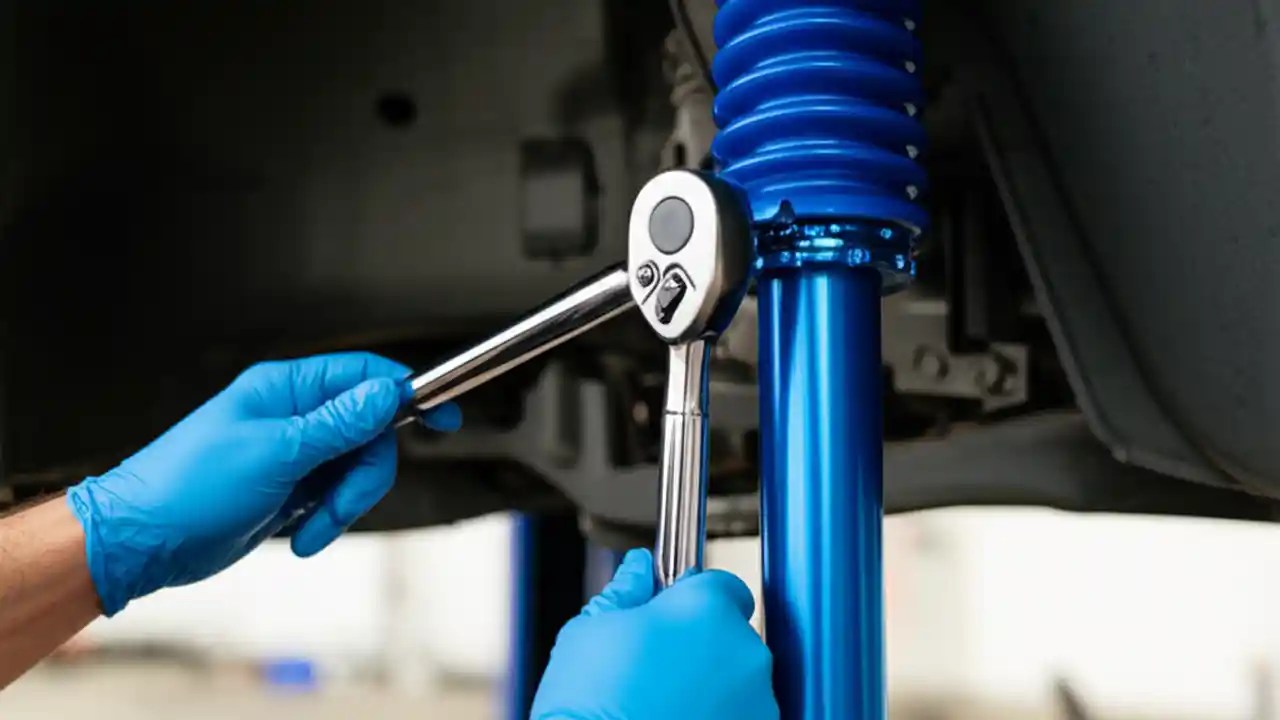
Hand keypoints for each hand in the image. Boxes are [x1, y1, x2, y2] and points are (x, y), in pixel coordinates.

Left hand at [66, 352, 459, 615]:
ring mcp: (293, 453)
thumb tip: (386, 393)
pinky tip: (298, 533)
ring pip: (355, 471)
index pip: (363, 376)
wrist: (144, 542)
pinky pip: (334, 498)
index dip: (405, 395)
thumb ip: (338, 423)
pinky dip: (325, 520)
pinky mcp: (290, 488)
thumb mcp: (274, 453)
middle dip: (364, 475)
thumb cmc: (187, 488)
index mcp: (286, 389)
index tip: (442, 416)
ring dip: (342, 506)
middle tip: (341, 502)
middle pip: (369, 433)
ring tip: (310, 527)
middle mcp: (293, 415)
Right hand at [532, 549, 779, 719]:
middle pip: (730, 634)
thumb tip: (637, 567)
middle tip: (654, 669)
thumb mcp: (590, 633)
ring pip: (738, 681)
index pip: (720, 585)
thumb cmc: (590, 706)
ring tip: (662, 707)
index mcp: (705, 608)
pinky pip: (741, 717)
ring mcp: (759, 702)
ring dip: (712, 688)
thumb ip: (625, 592)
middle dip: (701, 646)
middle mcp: (745, 650)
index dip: (692, 600)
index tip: (669, 617)